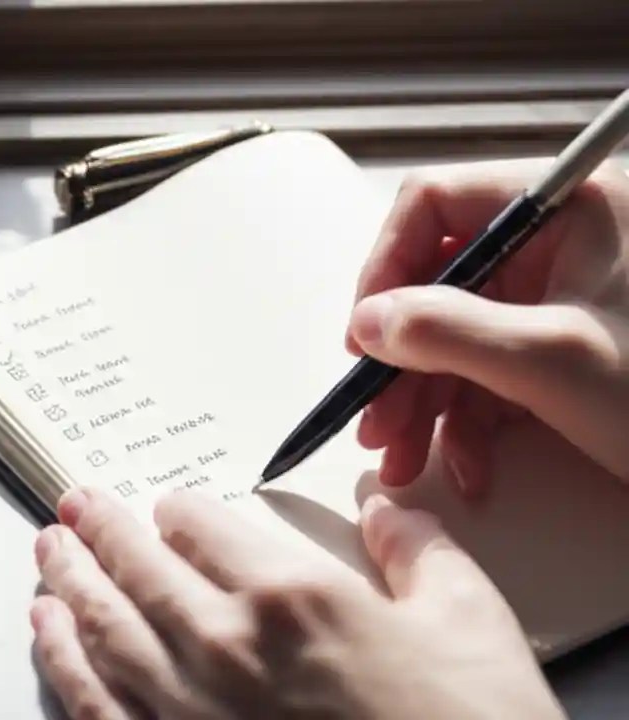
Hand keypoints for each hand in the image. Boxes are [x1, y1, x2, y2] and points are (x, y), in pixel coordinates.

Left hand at [31, 487, 564, 719]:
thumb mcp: (470, 620)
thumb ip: (419, 549)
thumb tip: (388, 509)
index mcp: (289, 595)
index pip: (200, 524)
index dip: (179, 509)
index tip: (170, 507)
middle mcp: (225, 644)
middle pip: (137, 566)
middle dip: (99, 529)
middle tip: (73, 505)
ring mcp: (191, 707)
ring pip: (104, 626)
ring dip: (67, 580)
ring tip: (47, 550)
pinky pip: (96, 701)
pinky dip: (63, 659)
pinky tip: (47, 632)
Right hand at [345, 159, 628, 496]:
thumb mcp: (553, 363)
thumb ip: (448, 331)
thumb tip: (369, 321)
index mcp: (571, 206)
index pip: (435, 202)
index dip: (386, 268)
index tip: (365, 335)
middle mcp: (562, 241)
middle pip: (442, 282)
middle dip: (404, 362)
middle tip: (375, 419)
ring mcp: (565, 296)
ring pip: (460, 335)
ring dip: (426, 403)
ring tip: (402, 460)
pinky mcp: (568, 347)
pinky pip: (494, 371)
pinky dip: (471, 421)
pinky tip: (465, 467)